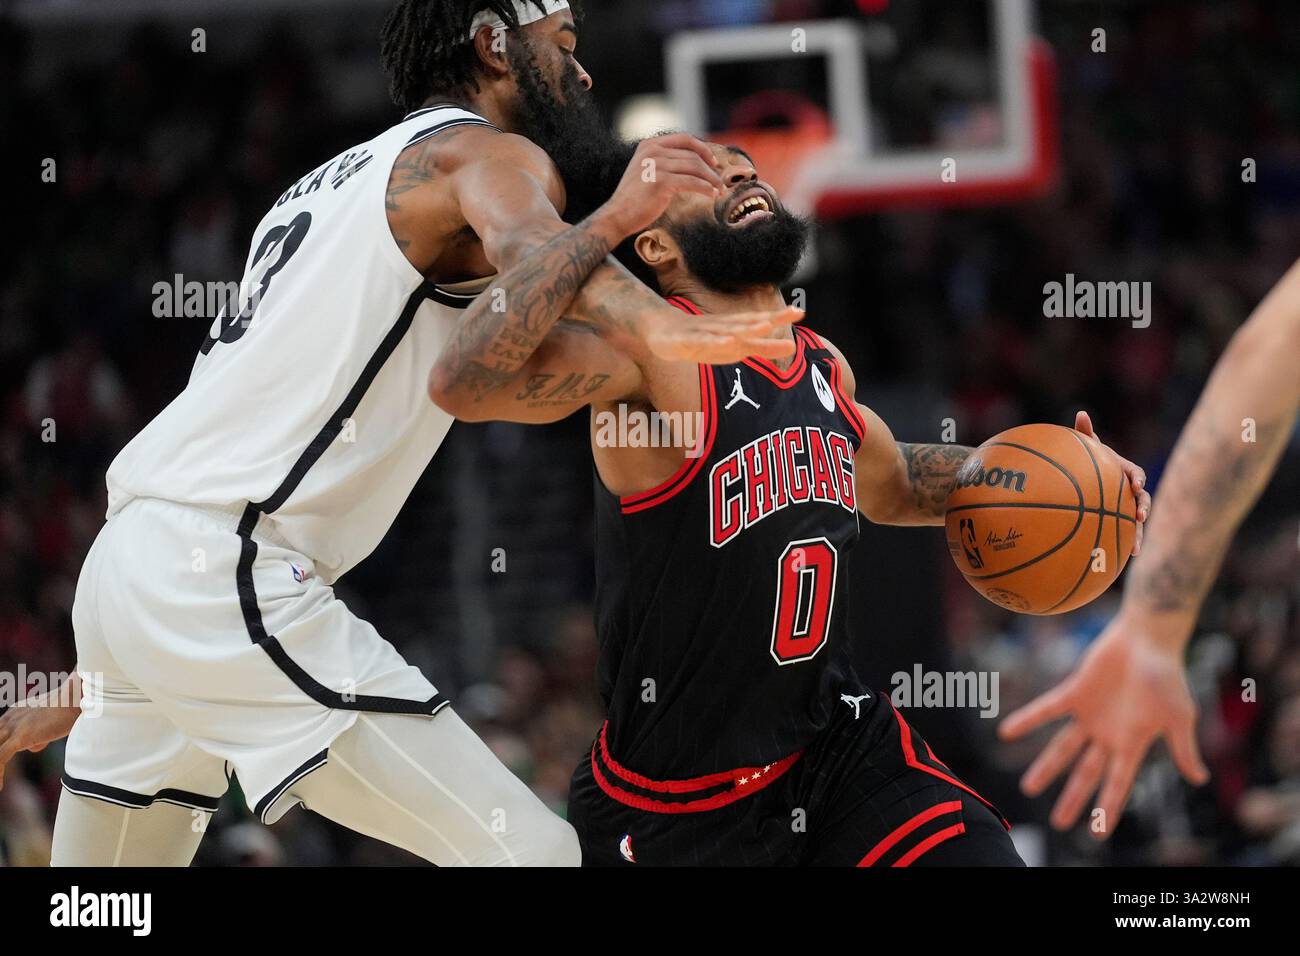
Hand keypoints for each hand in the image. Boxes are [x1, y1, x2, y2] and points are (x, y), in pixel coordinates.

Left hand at [0, 684, 81, 790]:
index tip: (1, 764)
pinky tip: (0, 787)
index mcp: (14, 713)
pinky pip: (1, 758)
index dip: (0, 749)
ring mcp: (14, 726)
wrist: (78, 697)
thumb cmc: (70, 707)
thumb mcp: (50, 722)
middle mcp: (10, 718)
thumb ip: (38, 734)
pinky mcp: (21, 736)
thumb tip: (34, 746)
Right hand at [598, 134, 723, 237]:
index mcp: (649, 145)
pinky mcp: (661, 181)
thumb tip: (693, 164)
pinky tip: (712, 195)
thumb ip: (664, 162)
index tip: (714, 162)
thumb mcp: (647, 171)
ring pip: (695, 168)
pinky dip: (705, 188)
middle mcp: (652, 151)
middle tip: (720, 182)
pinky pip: (692, 182)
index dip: (703, 148)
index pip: (684, 138)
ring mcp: (656, 164)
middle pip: (692, 154)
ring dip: (711, 180)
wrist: (618, 215)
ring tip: (719, 190)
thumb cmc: (635, 198)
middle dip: (710, 169)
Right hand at [643, 305, 804, 363]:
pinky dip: (714, 342)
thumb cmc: (702, 339)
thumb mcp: (734, 346)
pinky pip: (701, 343)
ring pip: (727, 331)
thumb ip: (760, 347)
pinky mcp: (685, 342)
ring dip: (747, 329)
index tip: (799, 312)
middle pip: (749, 323)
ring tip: (765, 325)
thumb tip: (793, 347)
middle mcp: (721, 328)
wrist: (660, 329)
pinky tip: (726, 342)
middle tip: (792, 313)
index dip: (778, 317)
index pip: (759, 321)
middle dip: (769, 319)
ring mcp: (703, 333)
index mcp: (733, 329)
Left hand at [998, 612, 1208, 837]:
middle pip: (1086, 773)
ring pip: (1063, 748)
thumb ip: (1184, 749)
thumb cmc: (1168, 677)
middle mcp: (1107, 734)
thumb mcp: (1180, 717)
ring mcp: (1089, 715)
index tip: (1097, 833)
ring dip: (1046, 767)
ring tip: (1028, 788)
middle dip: (1072, 797)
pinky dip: (1027, 720)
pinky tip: (1005, 732)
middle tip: (1057, 823)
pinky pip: (1046, 710)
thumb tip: (1200, 780)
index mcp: (1132, 743)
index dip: (1107, 808)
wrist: (1149, 639)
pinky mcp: (1075, 692)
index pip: (1117, 784)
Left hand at [1073, 410, 1151, 553]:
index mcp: (1125, 471)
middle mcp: (1131, 490)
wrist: (1090, 480)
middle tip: (1140, 517)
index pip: (1135, 474)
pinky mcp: (1121, 520)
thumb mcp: (1088, 448)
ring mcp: (1128, 507)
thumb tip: (1081, 412)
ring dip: (1138, 533)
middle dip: (1143, 508)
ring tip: (1135, 547)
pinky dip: (1128, 543)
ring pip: (1137, 521)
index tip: (1134, 483)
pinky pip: (1127, 533)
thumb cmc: (1090, 461)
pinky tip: (1128, 557)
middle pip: (1142, 499)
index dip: (1136, 478)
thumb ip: (1086, 433)